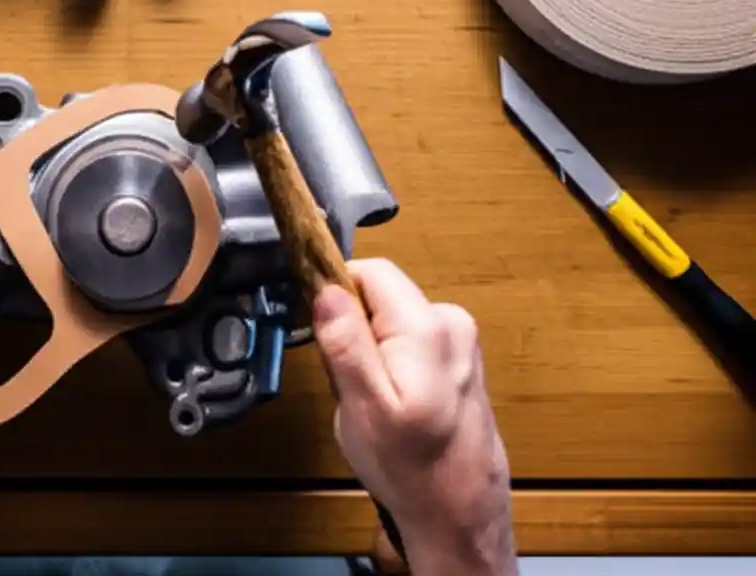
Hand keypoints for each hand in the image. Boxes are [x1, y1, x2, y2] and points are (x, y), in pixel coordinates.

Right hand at [313, 259, 516, 575]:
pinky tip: (392, 399)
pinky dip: (390, 361)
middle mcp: (451, 322)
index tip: (323, 334)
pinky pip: (407, 338)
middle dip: (352, 327)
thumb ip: (346, 345)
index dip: (336, 294)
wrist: (459, 511)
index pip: (370, 271)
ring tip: (370, 396)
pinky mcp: (459, 356)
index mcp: (427, 327)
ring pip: (390, 318)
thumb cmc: (412, 469)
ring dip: (369, 348)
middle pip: (380, 294)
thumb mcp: (363, 408)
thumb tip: (327, 290)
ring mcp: (460, 340)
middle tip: (347, 379)